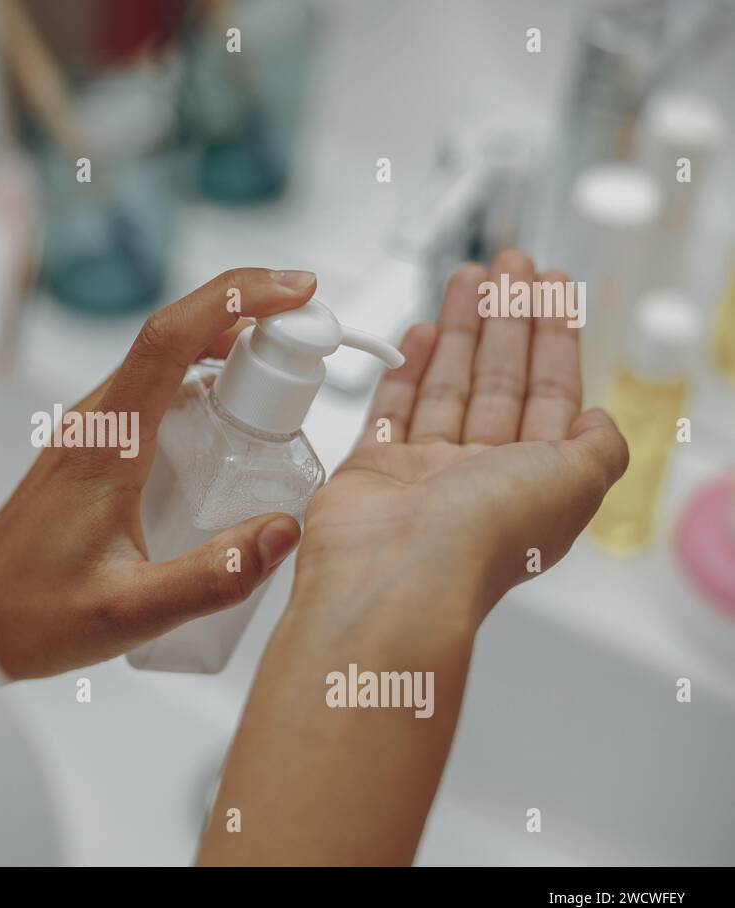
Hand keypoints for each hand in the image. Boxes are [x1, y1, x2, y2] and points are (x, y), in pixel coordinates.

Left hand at [0, 269, 320, 678]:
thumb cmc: (30, 616)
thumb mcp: (131, 612)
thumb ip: (213, 576)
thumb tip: (286, 530)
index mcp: (106, 444)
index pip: (171, 337)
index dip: (237, 296)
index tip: (298, 290)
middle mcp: (97, 422)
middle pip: (178, 338)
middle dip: (252, 323)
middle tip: (314, 353)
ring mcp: (93, 433)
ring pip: (168, 365)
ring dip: (229, 358)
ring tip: (287, 394)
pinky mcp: (95, 451)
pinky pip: (157, 398)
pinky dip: (204, 392)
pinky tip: (233, 438)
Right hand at [199, 251, 627, 865]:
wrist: (396, 574)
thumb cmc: (482, 535)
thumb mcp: (576, 482)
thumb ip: (599, 447)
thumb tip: (601, 422)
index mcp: (533, 478)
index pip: (550, 392)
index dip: (553, 335)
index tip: (551, 285)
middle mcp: (481, 474)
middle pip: (500, 379)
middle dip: (506, 317)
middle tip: (507, 264)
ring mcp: (425, 471)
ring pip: (450, 385)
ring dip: (462, 329)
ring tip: (465, 277)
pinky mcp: (374, 468)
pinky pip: (394, 409)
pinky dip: (408, 370)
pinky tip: (422, 333)